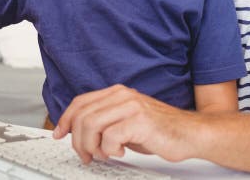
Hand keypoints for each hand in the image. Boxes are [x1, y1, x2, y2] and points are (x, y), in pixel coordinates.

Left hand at [52, 84, 195, 163]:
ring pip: (91, 125)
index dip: (65, 119)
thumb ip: (105, 122)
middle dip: (78, 140)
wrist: (189, 133)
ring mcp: (131, 106)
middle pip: (82, 115)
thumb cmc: (159, 130)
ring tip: (103, 155)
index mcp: (117, 93)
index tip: (59, 134)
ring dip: (92, 146)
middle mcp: (122, 95)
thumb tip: (79, 133)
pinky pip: (109, 137)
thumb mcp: (126, 122)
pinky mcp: (139, 120)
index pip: (80, 102)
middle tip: (87, 156)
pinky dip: (109, 150)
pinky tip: (120, 152)